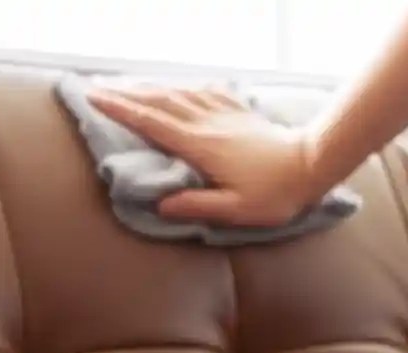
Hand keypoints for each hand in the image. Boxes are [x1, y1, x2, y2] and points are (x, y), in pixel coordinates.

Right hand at [89, 86, 322, 226]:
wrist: (313, 163)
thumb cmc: (276, 193)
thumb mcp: (236, 210)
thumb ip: (197, 205)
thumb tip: (161, 204)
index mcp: (201, 146)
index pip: (152, 124)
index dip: (121, 109)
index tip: (94, 97)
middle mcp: (207, 123)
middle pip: (159, 103)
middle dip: (126, 93)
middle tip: (96, 87)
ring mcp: (224, 114)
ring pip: (179, 94)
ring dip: (150, 88)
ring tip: (128, 85)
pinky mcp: (240, 112)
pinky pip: (205, 92)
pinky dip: (186, 88)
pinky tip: (181, 87)